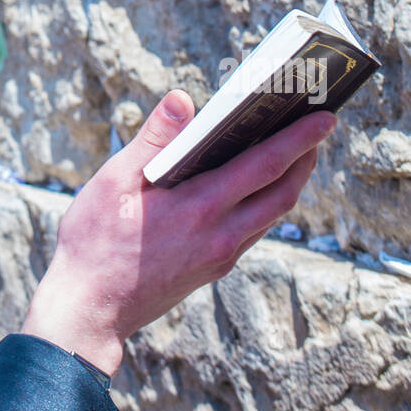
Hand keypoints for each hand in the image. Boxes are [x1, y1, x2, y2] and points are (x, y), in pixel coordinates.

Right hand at [20, 89, 335, 377]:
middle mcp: (220, 236)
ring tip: (293, 150)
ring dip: (289, 181)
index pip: (264, 166)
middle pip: (282, 193)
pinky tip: (252, 186)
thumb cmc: (93, 243)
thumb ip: (153, 140)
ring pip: (271, 214)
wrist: (88, 310)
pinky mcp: (213, 268)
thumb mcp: (113, 182)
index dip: (299, 139)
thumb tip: (182, 100)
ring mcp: (219, 256)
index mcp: (199, 208)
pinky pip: (252, 230)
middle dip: (306, 157)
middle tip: (318, 126)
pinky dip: (264, 202)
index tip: (323, 118)